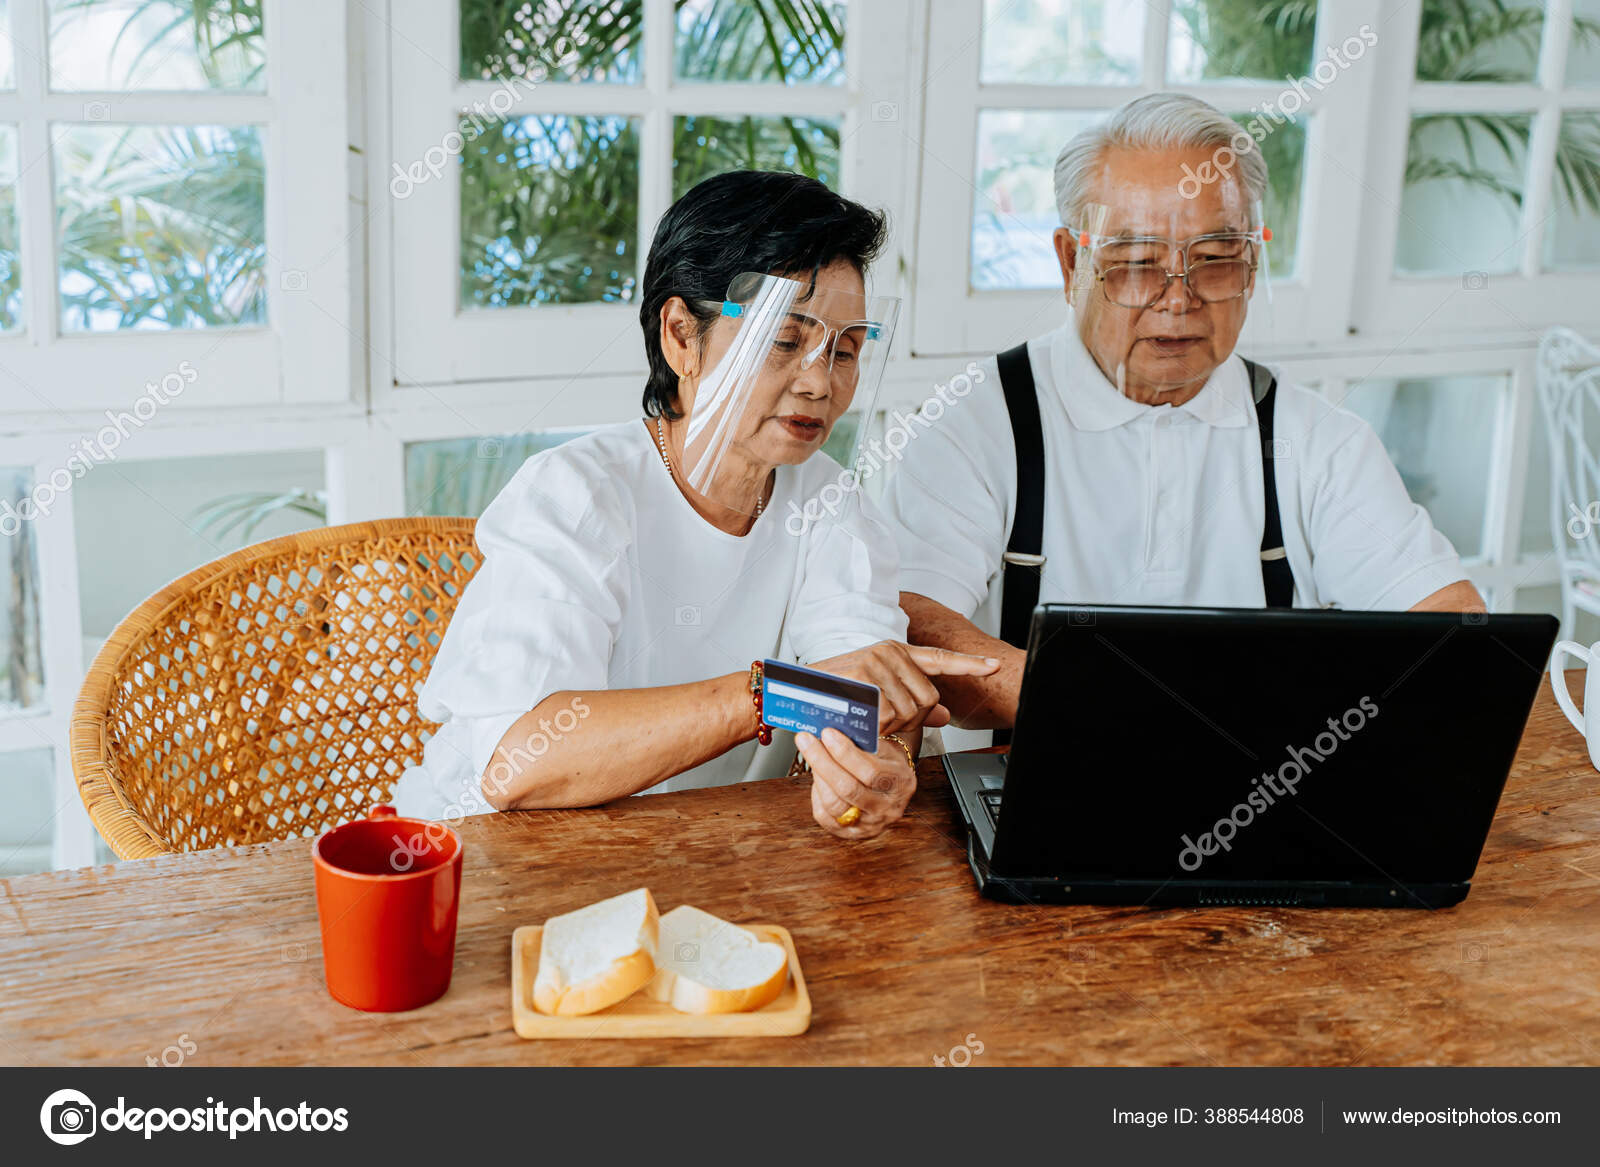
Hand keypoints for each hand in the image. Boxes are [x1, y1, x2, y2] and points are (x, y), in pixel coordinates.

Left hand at [798, 728, 915, 840]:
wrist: (891, 787)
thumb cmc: (884, 761)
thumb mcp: (884, 748)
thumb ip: (862, 742)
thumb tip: (829, 731)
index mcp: (901, 783)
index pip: (871, 771)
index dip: (845, 753)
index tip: (827, 733)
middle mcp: (888, 808)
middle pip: (848, 789)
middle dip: (822, 761)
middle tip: (806, 740)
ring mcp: (870, 825)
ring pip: (834, 804)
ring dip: (817, 776)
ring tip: (810, 754)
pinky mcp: (851, 834)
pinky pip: (824, 817)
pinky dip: (816, 794)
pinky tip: (817, 777)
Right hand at [809, 641, 998, 733]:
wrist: (793, 693)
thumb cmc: (833, 695)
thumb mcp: (877, 697)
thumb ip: (913, 705)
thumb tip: (945, 717)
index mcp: (896, 653)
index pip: (940, 659)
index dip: (969, 665)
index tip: (994, 666)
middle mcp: (890, 652)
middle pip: (927, 699)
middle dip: (909, 720)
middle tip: (880, 721)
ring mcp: (877, 661)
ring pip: (908, 711)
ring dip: (889, 726)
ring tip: (864, 718)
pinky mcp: (864, 674)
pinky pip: (888, 715)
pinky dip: (876, 727)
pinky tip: (859, 720)